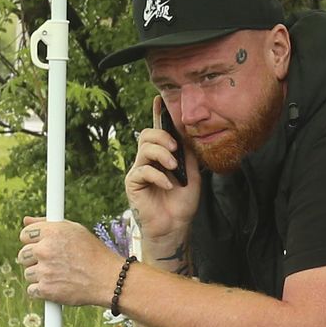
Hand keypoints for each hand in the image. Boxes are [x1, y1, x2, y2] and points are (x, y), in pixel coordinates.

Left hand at [18, 218, 122, 308]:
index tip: (40, 246)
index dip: (32, 241)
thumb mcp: (75, 230)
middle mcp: (45, 250)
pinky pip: (31, 290)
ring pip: (28, 273)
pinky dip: (41, 291)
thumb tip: (26, 220)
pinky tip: (56, 286)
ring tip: (59, 275)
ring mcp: (44, 270)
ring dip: (39, 275)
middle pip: (22, 255)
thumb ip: (47, 224)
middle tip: (51, 262)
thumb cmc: (94, 253)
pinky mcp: (45, 289)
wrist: (108, 279)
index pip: (25, 234)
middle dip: (34, 259)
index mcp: (52, 232)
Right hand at [125, 119, 199, 251]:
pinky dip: (158, 176)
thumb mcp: (192, 174)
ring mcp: (140, 171)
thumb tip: (187, 135)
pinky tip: (168, 185)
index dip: (158, 115)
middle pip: (147, 135)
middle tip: (174, 148)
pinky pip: (142, 170)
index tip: (160, 100)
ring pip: (144, 148)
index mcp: (162, 156)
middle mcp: (148, 160)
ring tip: (173, 168)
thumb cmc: (182, 202)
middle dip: (161, 136)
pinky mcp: (133, 183)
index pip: (158, 131)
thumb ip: (188, 154)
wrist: (175, 226)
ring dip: (161, 155)